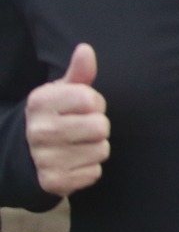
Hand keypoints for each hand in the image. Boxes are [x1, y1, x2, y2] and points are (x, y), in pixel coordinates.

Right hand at [25, 44, 108, 196]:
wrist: (25, 155)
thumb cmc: (54, 116)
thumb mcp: (62, 91)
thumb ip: (79, 72)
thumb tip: (85, 49)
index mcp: (40, 103)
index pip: (91, 100)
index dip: (94, 103)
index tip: (81, 108)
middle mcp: (39, 131)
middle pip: (100, 126)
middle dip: (98, 126)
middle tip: (81, 128)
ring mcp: (45, 158)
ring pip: (101, 150)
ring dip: (95, 148)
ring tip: (77, 145)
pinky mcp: (54, 182)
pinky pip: (95, 172)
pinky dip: (89, 168)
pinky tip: (73, 162)